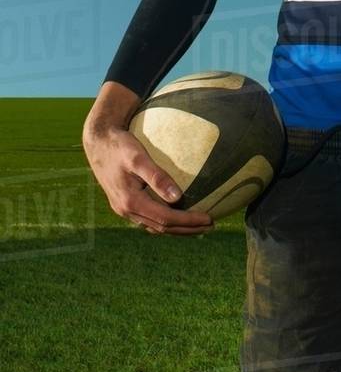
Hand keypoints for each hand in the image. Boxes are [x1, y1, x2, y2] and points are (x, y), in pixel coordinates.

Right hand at [82, 119, 213, 235]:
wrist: (98, 141)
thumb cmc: (120, 146)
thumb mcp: (138, 158)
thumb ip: (157, 177)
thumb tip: (177, 197)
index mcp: (130, 201)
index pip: (166, 218)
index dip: (188, 221)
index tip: (209, 218)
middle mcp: (126, 210)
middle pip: (161, 228)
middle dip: (187, 229)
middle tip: (211, 225)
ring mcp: (123, 209)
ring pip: (154, 227)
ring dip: (177, 229)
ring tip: (198, 226)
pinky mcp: (124, 204)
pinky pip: (148, 220)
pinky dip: (164, 222)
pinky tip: (176, 217)